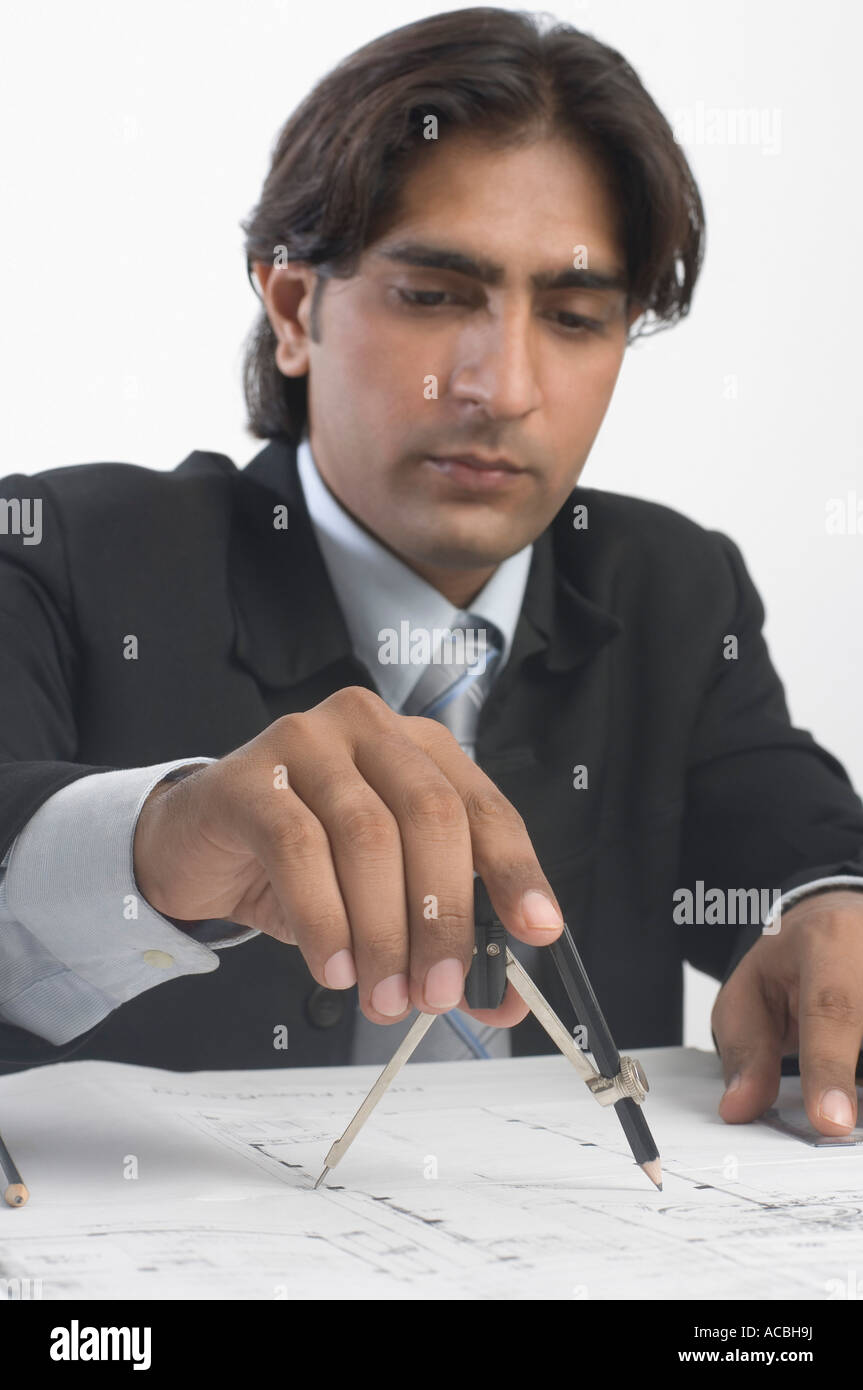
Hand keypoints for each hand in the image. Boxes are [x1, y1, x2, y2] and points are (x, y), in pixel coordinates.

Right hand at [133, 687, 563, 1028]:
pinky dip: (324, 920)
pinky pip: (298, 850)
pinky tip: (333, 967)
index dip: (516, 872)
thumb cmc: (302, 864)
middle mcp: (371, 730)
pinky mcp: (250, 778)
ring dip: (384, 931)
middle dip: (444, 917)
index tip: (537, 933)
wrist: (199, 847)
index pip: (485, 808)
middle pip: (432, 817)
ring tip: (383, 995)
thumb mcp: (384, 897)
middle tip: (439, 992)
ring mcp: (307, 743)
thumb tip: (506, 999)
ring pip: (368, 836)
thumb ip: (445, 939)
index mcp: (420, 748)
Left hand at [711, 889, 862, 1133]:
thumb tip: (742, 1107)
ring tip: (845, 1100)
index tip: (830, 1122)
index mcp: (828, 941)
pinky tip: (855, 1086)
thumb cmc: (792, 962)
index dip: (831, 1069)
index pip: (833, 1009)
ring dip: (861, 1084)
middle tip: (837, 1128)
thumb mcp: (749, 992)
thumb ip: (745, 1050)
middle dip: (856, 1088)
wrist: (837, 923)